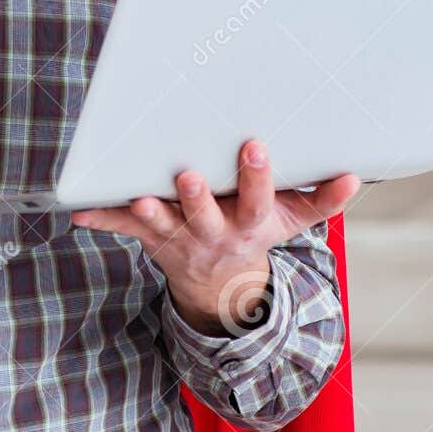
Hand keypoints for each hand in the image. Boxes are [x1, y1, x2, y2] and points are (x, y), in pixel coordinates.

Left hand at [69, 139, 359, 336]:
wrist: (220, 285)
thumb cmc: (256, 232)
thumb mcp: (292, 222)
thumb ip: (323, 200)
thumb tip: (355, 176)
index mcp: (248, 225)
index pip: (256, 200)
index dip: (256, 176)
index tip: (254, 146)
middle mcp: (212, 234)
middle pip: (204, 217)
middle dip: (196, 197)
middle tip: (188, 175)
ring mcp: (178, 239)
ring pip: (160, 226)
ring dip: (148, 211)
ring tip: (137, 195)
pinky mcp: (150, 238)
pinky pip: (122, 227)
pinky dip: (101, 217)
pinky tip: (77, 208)